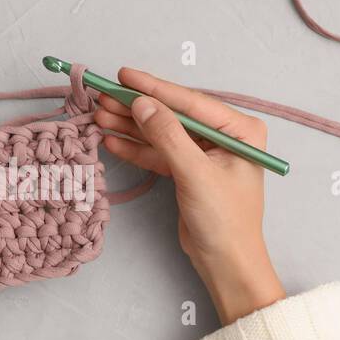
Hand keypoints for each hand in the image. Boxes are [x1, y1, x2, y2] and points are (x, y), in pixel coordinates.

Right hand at [94, 70, 284, 324]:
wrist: (227, 263)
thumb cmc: (224, 221)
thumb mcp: (195, 173)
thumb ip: (168, 136)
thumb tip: (142, 104)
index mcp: (240, 130)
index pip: (190, 102)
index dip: (155, 88)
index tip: (124, 75)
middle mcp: (224, 137)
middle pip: (173, 114)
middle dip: (137, 107)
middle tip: (103, 96)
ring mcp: (205, 154)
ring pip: (162, 133)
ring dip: (131, 126)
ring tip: (99, 115)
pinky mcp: (188, 172)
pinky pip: (159, 153)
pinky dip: (136, 148)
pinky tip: (111, 139)